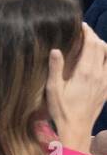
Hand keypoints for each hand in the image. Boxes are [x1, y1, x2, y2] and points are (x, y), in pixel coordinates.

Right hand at [45, 24, 106, 154]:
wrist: (76, 128)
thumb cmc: (61, 109)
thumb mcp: (53, 88)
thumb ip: (55, 67)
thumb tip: (55, 49)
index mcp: (85, 72)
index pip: (92, 45)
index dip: (88, 32)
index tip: (81, 26)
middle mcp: (98, 75)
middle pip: (102, 48)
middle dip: (94, 37)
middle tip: (84, 32)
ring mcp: (105, 82)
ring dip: (103, 48)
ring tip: (92, 44)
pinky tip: (100, 62)